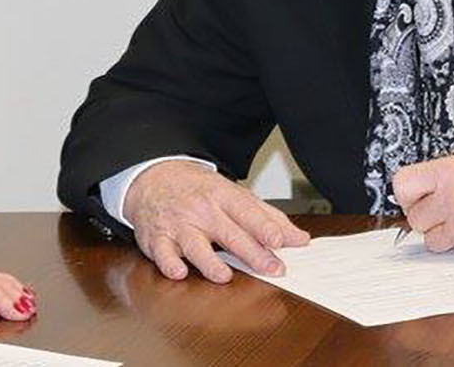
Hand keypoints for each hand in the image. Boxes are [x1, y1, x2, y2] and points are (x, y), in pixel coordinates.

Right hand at [123, 160, 308, 282]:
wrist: (154, 178)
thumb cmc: (200, 191)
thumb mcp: (235, 195)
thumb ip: (268, 218)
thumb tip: (299, 239)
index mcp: (223, 197)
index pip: (247, 212)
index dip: (264, 227)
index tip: (280, 241)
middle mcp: (202, 211)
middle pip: (229, 233)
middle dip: (252, 253)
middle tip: (272, 269)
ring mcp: (178, 225)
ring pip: (194, 246)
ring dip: (209, 262)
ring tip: (224, 275)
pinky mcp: (157, 240)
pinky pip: (162, 254)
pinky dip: (169, 263)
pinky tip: (179, 272)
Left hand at [392, 150, 453, 256]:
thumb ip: (445, 177)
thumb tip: (420, 192)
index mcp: (450, 170)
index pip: (402, 185)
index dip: (407, 196)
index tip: (416, 199)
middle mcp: (453, 195)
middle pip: (414, 218)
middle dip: (428, 219)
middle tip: (446, 212)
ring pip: (431, 240)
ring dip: (444, 235)